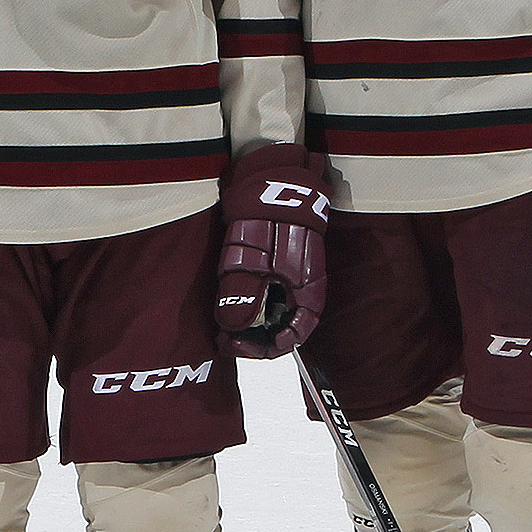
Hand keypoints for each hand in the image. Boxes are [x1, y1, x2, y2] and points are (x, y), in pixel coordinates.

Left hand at [214, 144, 328, 359]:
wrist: (279, 181)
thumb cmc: (271, 219)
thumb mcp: (252, 258)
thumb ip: (243, 293)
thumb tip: (233, 327)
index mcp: (308, 295)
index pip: (292, 338)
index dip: (263, 350)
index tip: (235, 346)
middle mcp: (305, 292)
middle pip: (282, 330)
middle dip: (254, 340)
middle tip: (224, 338)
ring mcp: (296, 280)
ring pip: (276, 314)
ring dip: (251, 324)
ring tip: (223, 325)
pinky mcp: (284, 268)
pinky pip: (271, 296)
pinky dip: (253, 305)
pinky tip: (231, 303)